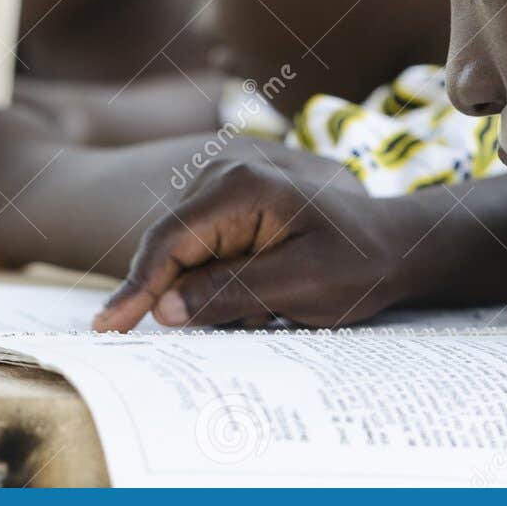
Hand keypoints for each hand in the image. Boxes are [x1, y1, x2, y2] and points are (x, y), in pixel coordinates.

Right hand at [91, 142, 420, 331]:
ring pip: (183, 252)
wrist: (399, 242)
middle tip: (202, 330)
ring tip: (261, 311)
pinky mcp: (231, 205)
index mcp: (240, 185)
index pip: (169, 241)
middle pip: (169, 246)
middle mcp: (224, 174)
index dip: (137, 287)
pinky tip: (255, 299)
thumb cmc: (359, 262)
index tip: (107, 327)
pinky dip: (214, 282)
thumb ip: (232, 293)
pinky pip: (203, 251)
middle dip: (174, 295)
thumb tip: (165, 309)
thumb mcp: (301, 286)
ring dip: (201, 291)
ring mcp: (225, 186)